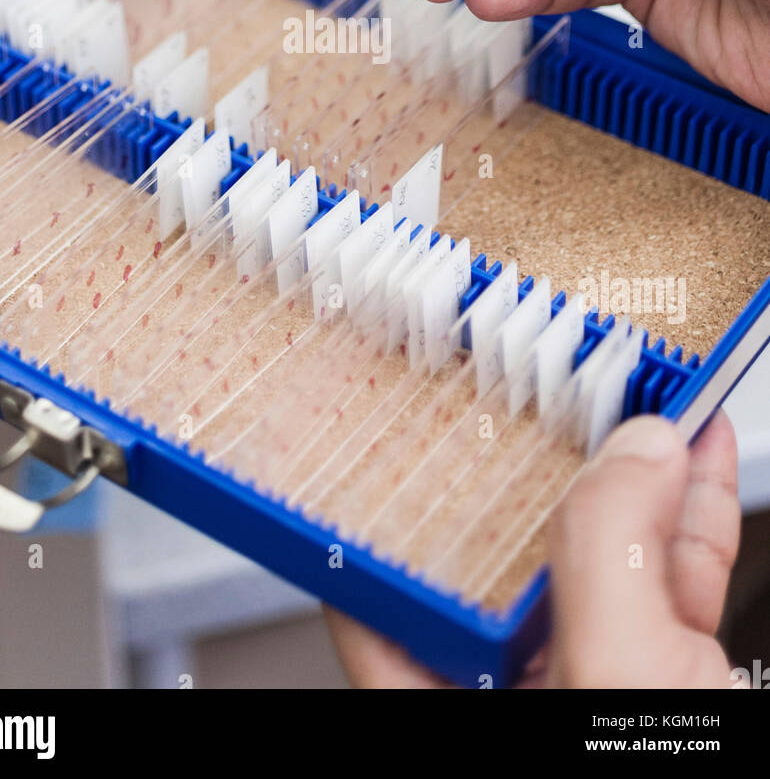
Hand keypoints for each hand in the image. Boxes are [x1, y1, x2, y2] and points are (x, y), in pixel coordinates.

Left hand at [325, 412, 739, 687]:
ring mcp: (595, 691)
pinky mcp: (667, 686)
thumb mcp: (619, 686)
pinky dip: (693, 515)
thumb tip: (635, 451)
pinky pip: (670, 583)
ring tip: (649, 397)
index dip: (388, 496)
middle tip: (555, 381)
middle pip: (507, 554)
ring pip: (603, 558)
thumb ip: (610, 554)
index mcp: (450, 704)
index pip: (382, 591)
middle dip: (543, 462)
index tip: (402, 416)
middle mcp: (514, 698)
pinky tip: (702, 462)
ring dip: (636, 473)